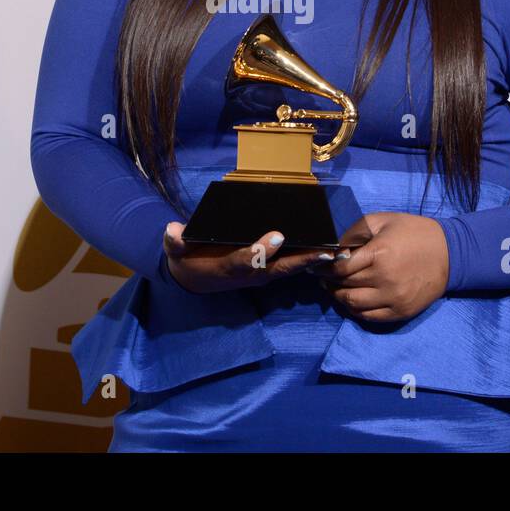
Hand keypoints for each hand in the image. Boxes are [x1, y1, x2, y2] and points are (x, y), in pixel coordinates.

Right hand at [161, 220, 334, 293]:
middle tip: (327, 252)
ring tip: (338, 252)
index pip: (247, 260)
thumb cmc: (186, 260)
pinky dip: (310, 260)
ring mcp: (260, 274)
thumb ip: (175, 242)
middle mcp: (249, 273)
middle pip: (279, 268)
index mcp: (228, 267)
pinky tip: (330, 252)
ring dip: (313, 262)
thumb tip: (172, 230)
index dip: (261, 250)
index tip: (277, 236)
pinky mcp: (267, 271)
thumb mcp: (175, 252)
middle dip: (302, 260)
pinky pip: (291, 266)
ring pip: (290, 268)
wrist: (193, 280)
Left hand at [310, 212, 448, 322]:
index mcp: (380, 254)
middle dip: (328, 281)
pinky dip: (355, 310)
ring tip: (334, 288)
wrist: (450, 253)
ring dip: (338, 297)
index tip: (317, 265)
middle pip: (344, 285)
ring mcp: (393, 299)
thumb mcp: (382, 221)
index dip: (324, 267)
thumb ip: (354, 232)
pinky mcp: (401, 312)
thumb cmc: (413, 232)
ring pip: (353, 304)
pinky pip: (369, 317)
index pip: (340, 267)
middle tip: (322, 276)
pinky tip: (351, 300)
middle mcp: (385, 280)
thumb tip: (333, 248)